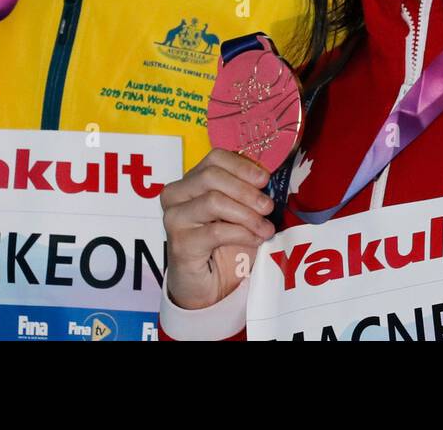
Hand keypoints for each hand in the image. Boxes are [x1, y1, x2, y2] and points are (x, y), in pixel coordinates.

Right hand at [161, 149, 277, 310]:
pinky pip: (216, 231)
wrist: (209, 285)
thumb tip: (268, 177)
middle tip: (268, 206)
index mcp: (191, 180)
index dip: (242, 166)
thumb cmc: (225, 244)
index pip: (215, 158)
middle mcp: (176, 194)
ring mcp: (175, 218)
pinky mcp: (180, 242)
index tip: (265, 180)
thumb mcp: (239, 211)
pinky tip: (255, 239)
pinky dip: (242, 233)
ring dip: (247, 214)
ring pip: (213, 201)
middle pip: (212, 176)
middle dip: (246, 190)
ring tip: (266, 228)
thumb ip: (248, 191)